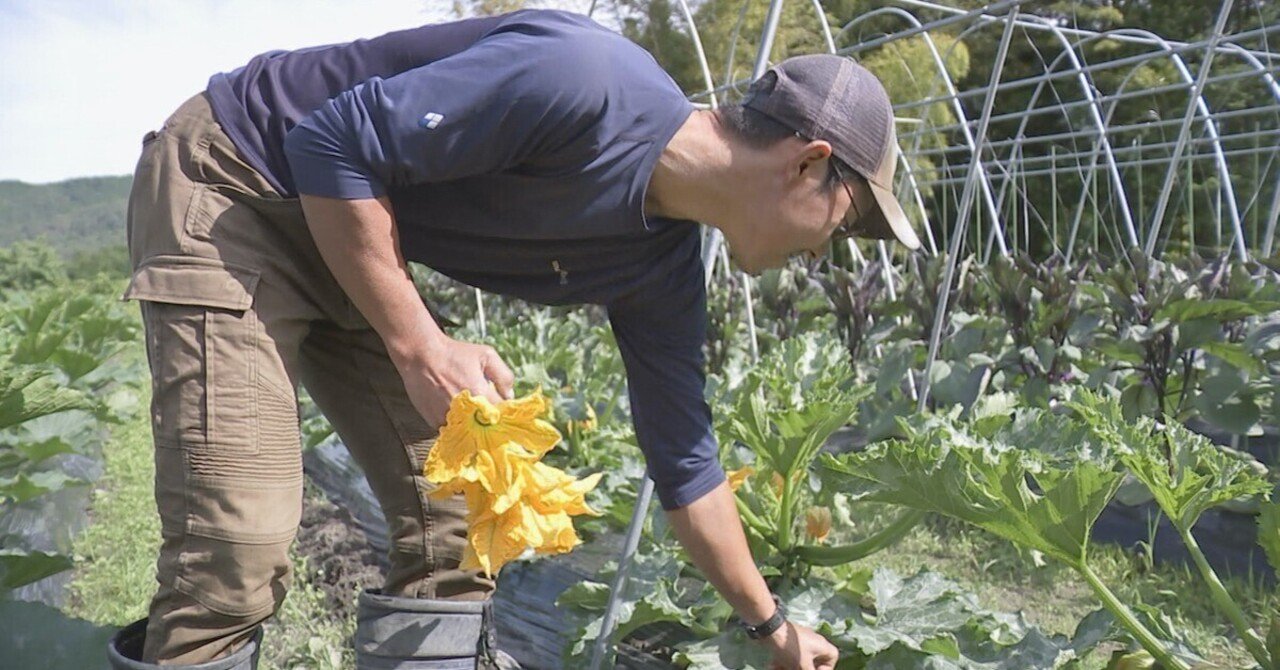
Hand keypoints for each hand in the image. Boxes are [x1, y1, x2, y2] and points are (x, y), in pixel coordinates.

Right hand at [394, 335, 514, 427]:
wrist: (420, 356)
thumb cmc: (454, 353)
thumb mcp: (486, 355)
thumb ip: (504, 376)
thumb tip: (510, 396)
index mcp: (480, 395)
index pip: (502, 413)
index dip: (503, 410)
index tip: (499, 404)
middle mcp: (465, 411)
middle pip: (485, 425)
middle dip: (487, 418)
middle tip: (483, 406)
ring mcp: (448, 418)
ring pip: (468, 429)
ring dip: (470, 421)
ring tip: (465, 405)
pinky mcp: (435, 422)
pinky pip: (451, 428)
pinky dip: (455, 422)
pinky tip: (452, 407)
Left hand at [758, 620, 838, 669]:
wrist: (771, 630)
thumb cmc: (792, 648)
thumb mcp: (803, 665)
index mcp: (823, 646)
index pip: (832, 658)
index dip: (826, 668)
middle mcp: (814, 642)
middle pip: (814, 662)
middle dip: (802, 669)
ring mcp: (801, 641)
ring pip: (800, 661)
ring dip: (790, 668)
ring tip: (779, 669)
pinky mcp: (790, 642)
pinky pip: (790, 656)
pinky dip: (784, 664)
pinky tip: (773, 666)